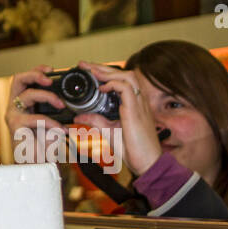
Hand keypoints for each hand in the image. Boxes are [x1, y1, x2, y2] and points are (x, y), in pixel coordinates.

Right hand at [5, 65, 63, 162]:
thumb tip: (68, 99)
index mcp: (22, 103)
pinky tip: (60, 128)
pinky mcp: (16, 126)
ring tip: (61, 104)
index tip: (52, 70)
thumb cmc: (45, 145)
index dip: (36, 70)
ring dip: (47, 96)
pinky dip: (51, 121)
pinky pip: (35, 117)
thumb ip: (55, 110)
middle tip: (49, 79)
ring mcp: (13, 116)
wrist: (38, 166)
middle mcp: (14, 107)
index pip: (24, 79)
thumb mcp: (52, 122)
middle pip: (18, 79)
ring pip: (27, 95)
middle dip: (35, 74)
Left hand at [77, 61, 160, 176]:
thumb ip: (95, 121)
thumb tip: (79, 116)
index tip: (89, 70)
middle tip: (85, 64)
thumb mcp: (109, 132)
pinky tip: (101, 88)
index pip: (122, 80)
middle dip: (103, 67)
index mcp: (134, 105)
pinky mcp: (136, 111)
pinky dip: (113, 84)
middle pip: (125, 74)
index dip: (106, 73)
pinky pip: (126, 89)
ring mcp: (140, 105)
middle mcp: (139, 101)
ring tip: (92, 71)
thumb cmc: (134, 150)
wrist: (148, 164)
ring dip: (108, 72)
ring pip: (128, 77)